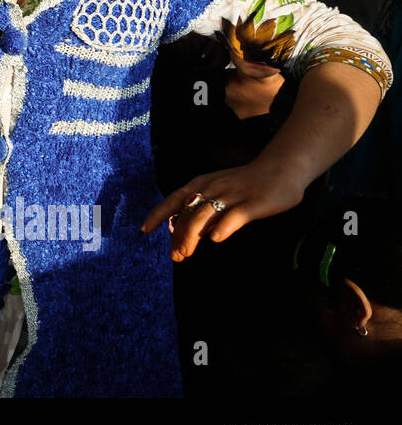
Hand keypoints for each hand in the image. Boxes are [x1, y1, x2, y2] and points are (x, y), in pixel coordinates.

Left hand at [141, 161, 306, 260]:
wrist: (280, 168)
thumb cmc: (246, 183)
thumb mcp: (218, 189)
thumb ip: (203, 208)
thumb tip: (189, 231)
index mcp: (201, 184)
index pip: (173, 200)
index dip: (158, 215)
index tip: (145, 229)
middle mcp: (212, 188)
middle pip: (186, 214)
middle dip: (177, 236)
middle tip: (175, 256)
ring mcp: (231, 196)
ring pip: (204, 216)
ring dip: (191, 236)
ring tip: (185, 253)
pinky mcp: (252, 204)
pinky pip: (234, 216)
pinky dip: (223, 227)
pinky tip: (216, 239)